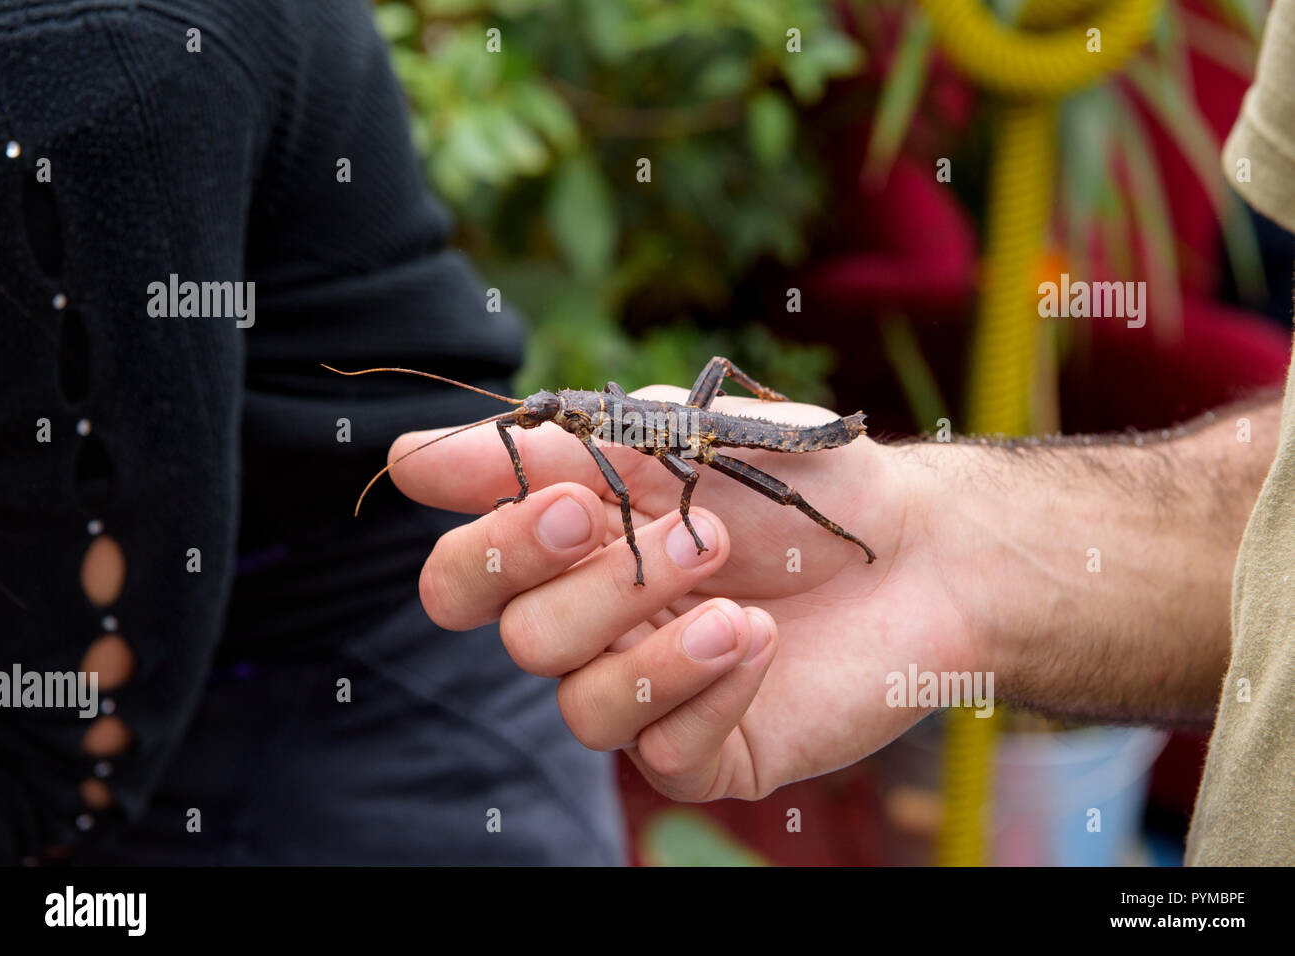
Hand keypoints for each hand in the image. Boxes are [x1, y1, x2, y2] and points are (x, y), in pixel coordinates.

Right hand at [388, 386, 974, 800]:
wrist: (920, 546)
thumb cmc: (796, 481)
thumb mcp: (670, 440)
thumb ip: (545, 451)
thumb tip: (406, 457)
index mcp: (571, 552)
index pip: (464, 576)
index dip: (495, 547)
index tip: (573, 501)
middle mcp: (593, 627)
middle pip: (516, 637)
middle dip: (587, 583)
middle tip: (676, 532)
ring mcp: (647, 691)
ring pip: (578, 706)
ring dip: (655, 638)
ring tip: (737, 589)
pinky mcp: (705, 748)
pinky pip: (659, 753)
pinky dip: (705, 688)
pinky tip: (760, 641)